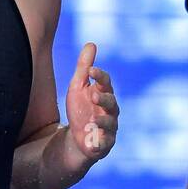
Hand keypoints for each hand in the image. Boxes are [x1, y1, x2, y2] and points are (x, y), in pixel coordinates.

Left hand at [65, 42, 117, 164]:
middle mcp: (110, 110)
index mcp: (104, 94)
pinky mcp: (104, 144)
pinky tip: (93, 143)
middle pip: (111, 102)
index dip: (100, 76)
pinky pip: (104, 144)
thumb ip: (84, 67)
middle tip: (93, 95)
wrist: (76, 137)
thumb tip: (91, 44)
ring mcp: (109, 127)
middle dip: (103, 98)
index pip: (106, 82)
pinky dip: (99, 143)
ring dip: (102, 120)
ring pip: (110, 123)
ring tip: (92, 119)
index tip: (91, 70)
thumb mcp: (77, 87)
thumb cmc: (80, 109)